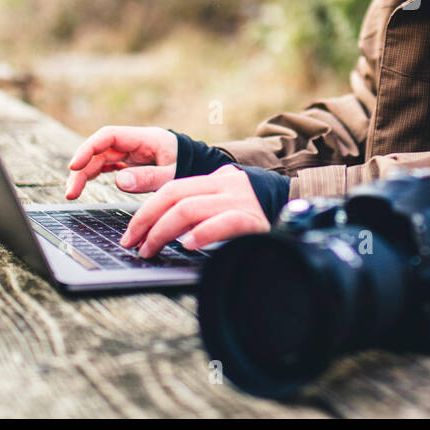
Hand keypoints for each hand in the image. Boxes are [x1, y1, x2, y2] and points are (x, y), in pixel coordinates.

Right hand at [65, 125, 177, 199]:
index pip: (108, 136)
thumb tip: (119, 181)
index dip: (88, 148)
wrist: (199, 164)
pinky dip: (93, 175)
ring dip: (84, 174)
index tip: (75, 166)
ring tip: (72, 193)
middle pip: (99, 150)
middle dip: (82, 169)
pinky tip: (82, 187)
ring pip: (99, 159)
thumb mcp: (173, 174)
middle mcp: (133, 143)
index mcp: (144, 138)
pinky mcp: (129, 162)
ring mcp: (130, 152)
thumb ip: (149, 177)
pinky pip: (105, 166)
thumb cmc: (188, 165)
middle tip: (71, 191)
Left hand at [119, 164, 269, 257]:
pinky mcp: (253, 219)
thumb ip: (199, 209)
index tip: (130, 234)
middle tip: (134, 245)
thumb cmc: (254, 212)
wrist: (298, 206)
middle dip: (147, 221)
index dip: (145, 211)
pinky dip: (202, 233)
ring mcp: (239, 201)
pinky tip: (189, 245)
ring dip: (163, 231)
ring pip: (190, 208)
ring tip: (152, 250)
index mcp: (214, 180)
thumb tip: (160, 230)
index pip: (170, 189)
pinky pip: (224, 222)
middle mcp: (224, 186)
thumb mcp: (225, 203)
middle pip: (174, 196)